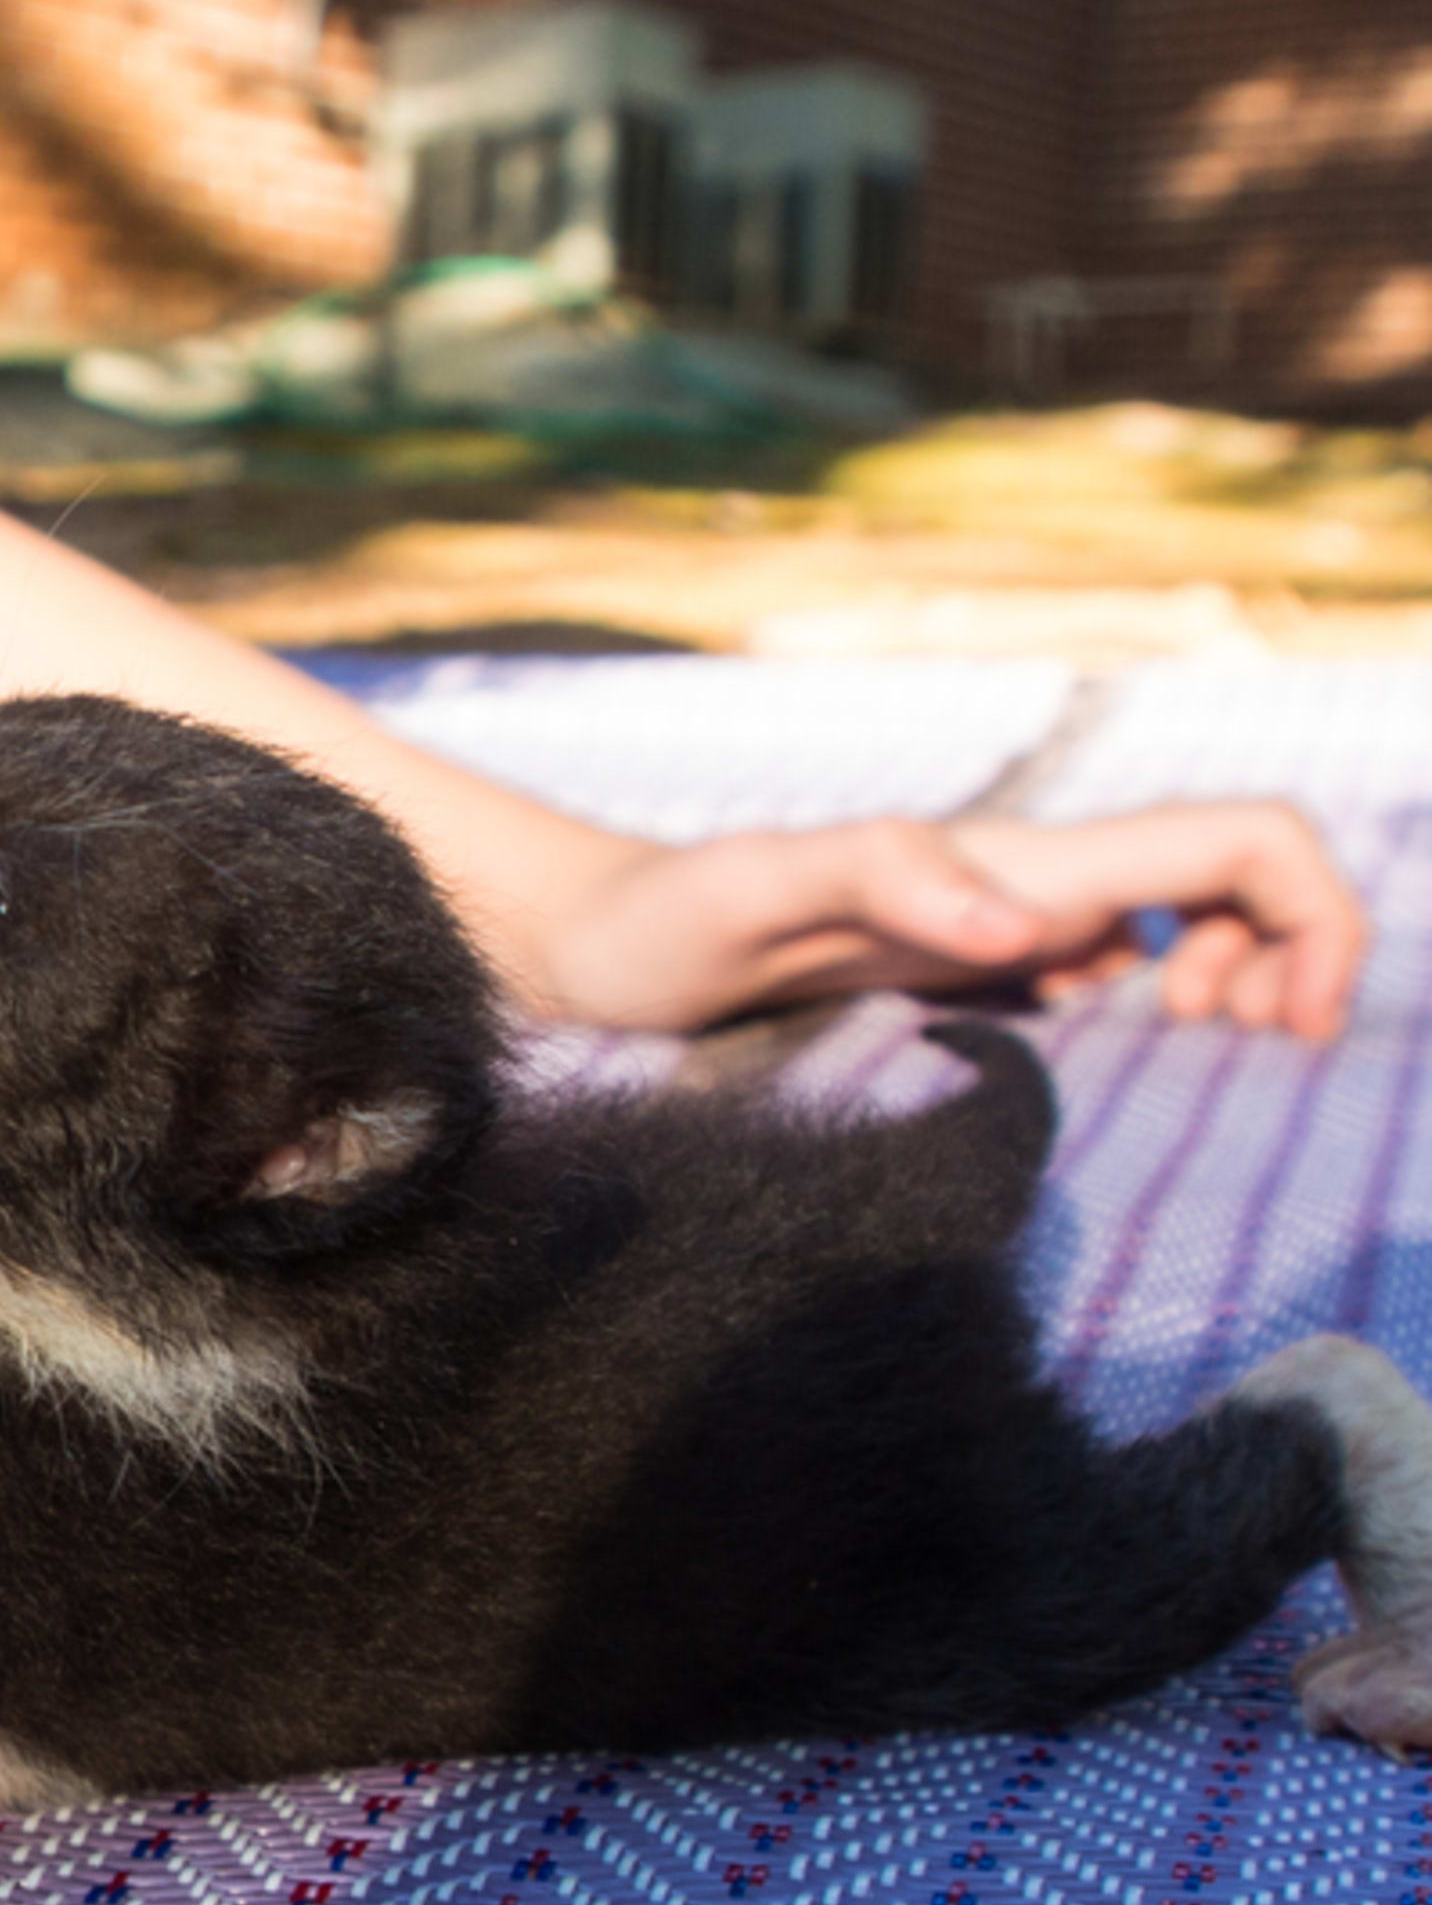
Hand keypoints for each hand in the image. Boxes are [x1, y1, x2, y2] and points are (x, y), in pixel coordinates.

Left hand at [521, 802, 1366, 1038]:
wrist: (589, 945)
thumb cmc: (658, 924)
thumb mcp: (752, 893)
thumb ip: (878, 875)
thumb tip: (1025, 923)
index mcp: (1016, 864)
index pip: (1240, 841)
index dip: (1314, 916)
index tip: (1277, 1024)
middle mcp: (1029, 884)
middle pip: (1244, 877)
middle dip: (1296, 955)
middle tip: (1230, 1047)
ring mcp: (1004, 927)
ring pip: (1195, 923)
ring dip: (1241, 982)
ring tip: (1183, 1050)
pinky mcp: (970, 972)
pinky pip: (1118, 974)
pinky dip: (1164, 1013)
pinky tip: (1108, 1063)